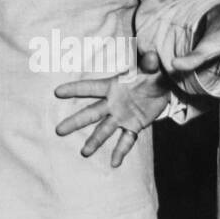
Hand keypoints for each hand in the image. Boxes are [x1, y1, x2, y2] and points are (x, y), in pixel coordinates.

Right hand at [53, 51, 168, 167]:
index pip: (91, 88)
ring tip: (84, 152)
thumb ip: (150, 64)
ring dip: (94, 141)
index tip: (57, 92)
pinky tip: (115, 163)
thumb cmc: (152, 73)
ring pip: (104, 130)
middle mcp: (113, 103)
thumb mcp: (151, 68)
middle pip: (91, 113)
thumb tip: (153, 55)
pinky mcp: (133, 126)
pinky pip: (126, 140)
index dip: (75, 89)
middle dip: (75, 122)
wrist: (162, 87)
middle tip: (59, 130)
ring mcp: (121, 116)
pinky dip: (121, 151)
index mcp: (113, 86)